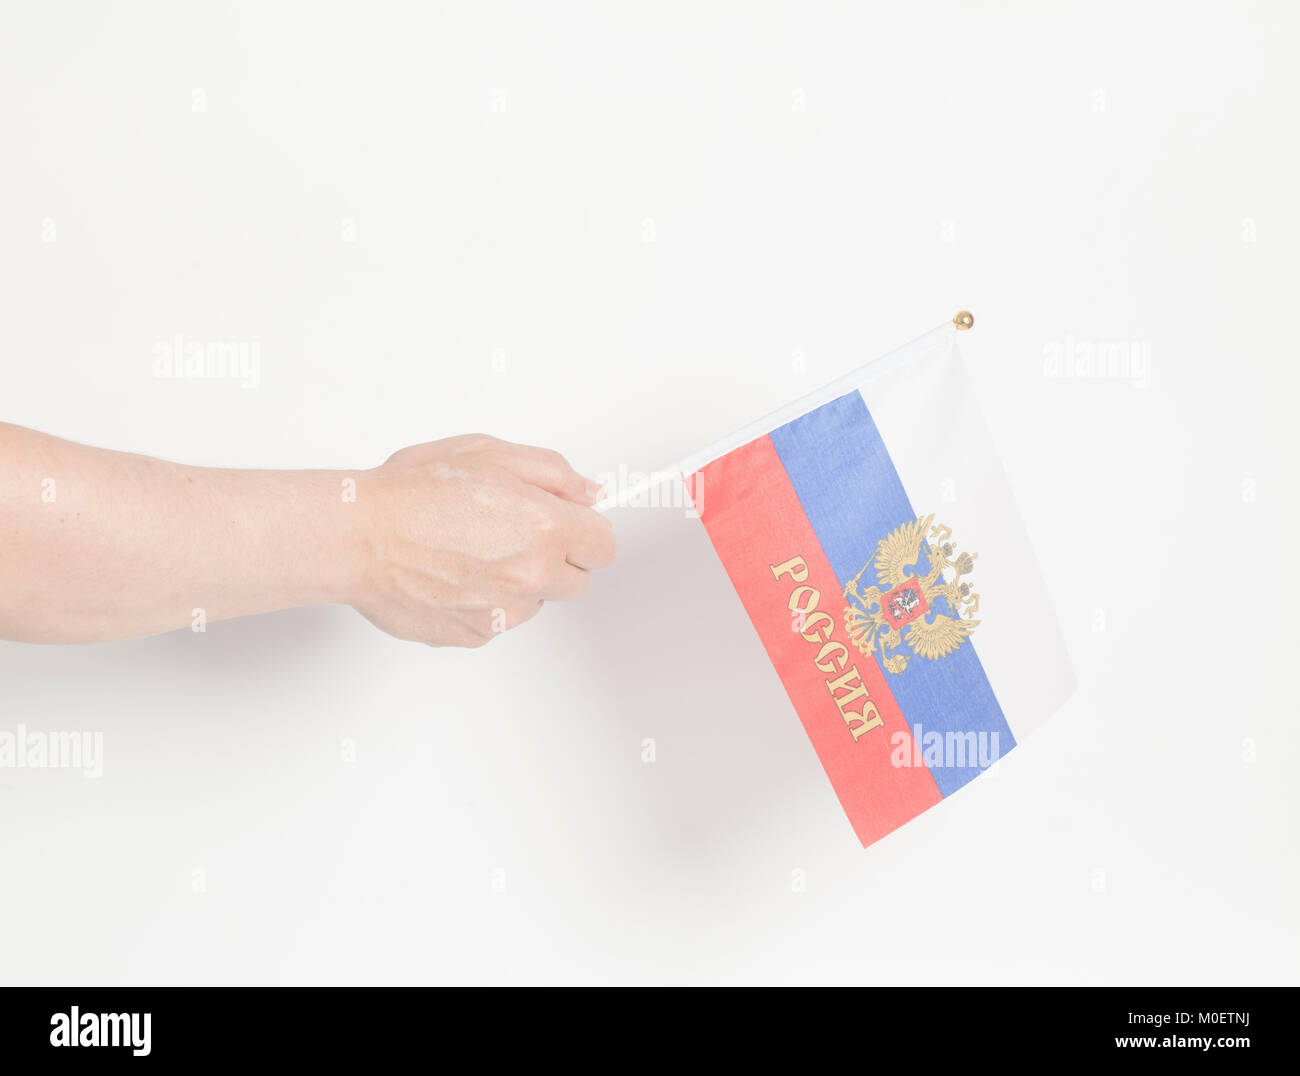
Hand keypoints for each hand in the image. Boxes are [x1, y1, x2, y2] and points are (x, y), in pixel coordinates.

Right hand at [349, 435, 614, 646]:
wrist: (357, 537)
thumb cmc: (411, 493)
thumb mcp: (489, 454)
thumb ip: (552, 473)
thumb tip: (587, 493)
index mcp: (544, 528)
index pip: (603, 546)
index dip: (585, 531)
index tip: (570, 526)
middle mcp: (530, 576)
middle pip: (577, 580)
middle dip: (556, 558)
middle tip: (513, 534)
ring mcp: (503, 612)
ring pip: (535, 602)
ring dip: (518, 582)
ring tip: (471, 550)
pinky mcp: (475, 635)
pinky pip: (498, 619)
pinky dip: (484, 600)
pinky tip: (453, 573)